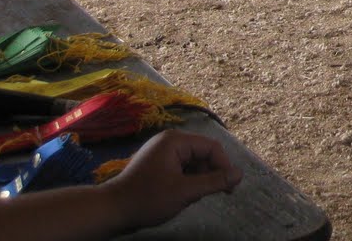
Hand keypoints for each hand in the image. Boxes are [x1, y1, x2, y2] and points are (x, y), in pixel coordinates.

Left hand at [104, 129, 241, 230]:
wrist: (112, 211)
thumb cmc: (148, 199)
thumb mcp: (185, 191)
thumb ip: (214, 181)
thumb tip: (240, 174)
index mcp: (175, 140)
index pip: (211, 147)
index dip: (224, 165)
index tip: (231, 187)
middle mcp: (169, 141)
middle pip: (202, 153)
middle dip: (211, 173)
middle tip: (218, 194)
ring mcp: (161, 152)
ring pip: (192, 162)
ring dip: (199, 178)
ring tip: (195, 196)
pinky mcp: (156, 164)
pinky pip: (181, 167)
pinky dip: (187, 180)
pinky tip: (183, 194)